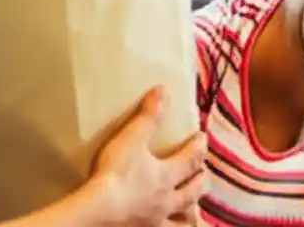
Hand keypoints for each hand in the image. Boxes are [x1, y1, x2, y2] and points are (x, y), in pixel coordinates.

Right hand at [87, 87, 206, 225]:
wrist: (99, 212)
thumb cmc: (114, 175)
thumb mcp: (131, 139)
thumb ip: (148, 116)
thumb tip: (164, 91)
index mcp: (166, 175)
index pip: (190, 159)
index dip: (198, 147)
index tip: (203, 138)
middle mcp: (168, 201)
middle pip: (193, 191)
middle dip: (201, 180)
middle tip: (204, 172)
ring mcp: (157, 222)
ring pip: (185, 221)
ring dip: (192, 213)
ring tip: (194, 210)